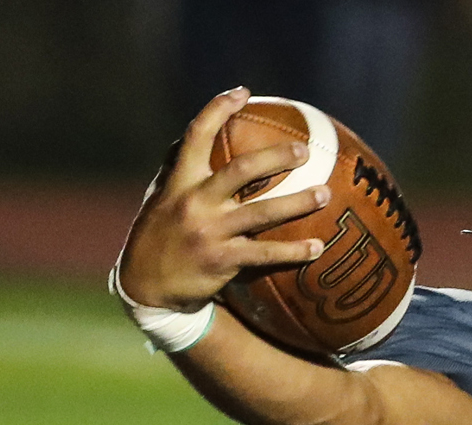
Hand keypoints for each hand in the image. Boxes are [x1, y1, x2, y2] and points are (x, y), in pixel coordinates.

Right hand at [117, 88, 329, 311]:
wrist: (145, 284)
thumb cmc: (160, 235)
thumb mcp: (161, 197)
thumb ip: (179, 169)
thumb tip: (199, 136)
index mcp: (179, 181)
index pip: (196, 136)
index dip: (217, 109)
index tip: (242, 93)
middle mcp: (195, 202)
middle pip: (241, 170)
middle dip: (275, 157)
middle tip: (303, 150)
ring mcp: (210, 232)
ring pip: (262, 212)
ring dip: (298, 202)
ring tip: (326, 193)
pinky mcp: (222, 261)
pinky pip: (266, 254)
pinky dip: (294, 251)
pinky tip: (318, 247)